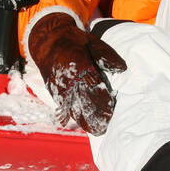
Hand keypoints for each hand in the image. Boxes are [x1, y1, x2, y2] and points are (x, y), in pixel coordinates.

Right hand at [27, 12, 126, 135]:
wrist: (47, 40)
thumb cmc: (74, 41)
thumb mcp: (93, 42)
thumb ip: (106, 56)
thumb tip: (122, 68)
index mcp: (80, 64)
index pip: (95, 86)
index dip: (103, 100)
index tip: (112, 110)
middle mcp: (69, 78)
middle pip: (84, 100)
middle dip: (95, 114)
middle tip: (105, 127)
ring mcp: (59, 85)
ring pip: (72, 105)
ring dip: (84, 119)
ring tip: (95, 130)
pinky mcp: (53, 89)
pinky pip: (62, 104)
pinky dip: (71, 114)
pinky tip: (78, 123)